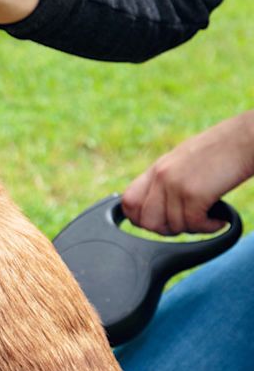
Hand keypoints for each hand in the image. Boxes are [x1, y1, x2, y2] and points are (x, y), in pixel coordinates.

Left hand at [122, 111, 253, 234]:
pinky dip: (208, 228)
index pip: (128, 202)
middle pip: (146, 221)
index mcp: (156, 169)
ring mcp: (175, 184)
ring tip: (208, 217)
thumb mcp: (182, 163)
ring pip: (173, 226)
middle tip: (188, 223)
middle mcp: (161, 176)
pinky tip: (219, 219)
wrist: (243, 139)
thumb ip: (167, 181)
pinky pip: (193, 224)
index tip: (160, 222)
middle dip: (167, 230)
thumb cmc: (220, 152)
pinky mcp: (194, 193)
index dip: (140, 219)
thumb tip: (158, 207)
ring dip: (193, 229)